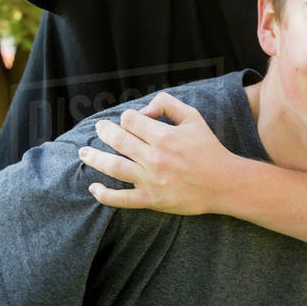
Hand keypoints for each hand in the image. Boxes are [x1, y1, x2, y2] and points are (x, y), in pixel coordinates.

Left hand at [78, 92, 234, 213]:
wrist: (224, 183)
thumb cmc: (208, 148)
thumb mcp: (193, 117)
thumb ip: (167, 104)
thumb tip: (144, 109)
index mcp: (164, 136)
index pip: (130, 120)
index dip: (127, 117)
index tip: (130, 121)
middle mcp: (155, 158)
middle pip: (118, 140)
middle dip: (104, 131)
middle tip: (98, 128)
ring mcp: (151, 181)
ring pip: (114, 167)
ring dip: (95, 159)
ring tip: (83, 153)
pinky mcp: (151, 201)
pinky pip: (122, 199)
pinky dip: (104, 195)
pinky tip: (93, 188)